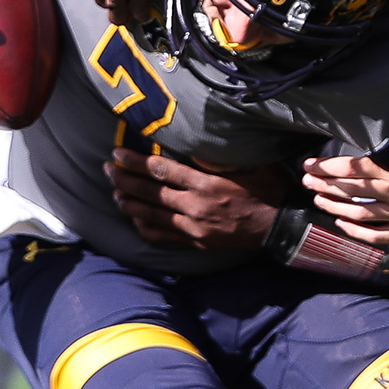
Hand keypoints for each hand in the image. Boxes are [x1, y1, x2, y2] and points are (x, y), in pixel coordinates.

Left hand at [107, 148, 286, 248]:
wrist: (281, 226)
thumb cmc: (268, 189)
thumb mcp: (248, 164)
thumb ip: (217, 156)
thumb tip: (189, 145)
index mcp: (206, 184)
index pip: (161, 170)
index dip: (135, 162)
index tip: (117, 154)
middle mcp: (195, 207)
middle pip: (150, 192)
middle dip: (125, 180)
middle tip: (106, 170)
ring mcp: (194, 229)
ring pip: (152, 216)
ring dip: (130, 203)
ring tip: (115, 193)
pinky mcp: (197, 242)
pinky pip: (163, 236)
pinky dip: (145, 227)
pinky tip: (136, 218)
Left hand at [302, 155, 388, 244]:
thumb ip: (380, 157)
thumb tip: (342, 155)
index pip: (353, 168)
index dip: (327, 167)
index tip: (309, 165)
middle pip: (352, 190)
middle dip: (325, 185)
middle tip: (308, 181)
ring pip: (360, 214)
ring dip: (335, 207)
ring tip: (319, 199)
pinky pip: (375, 235)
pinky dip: (355, 231)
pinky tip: (339, 223)